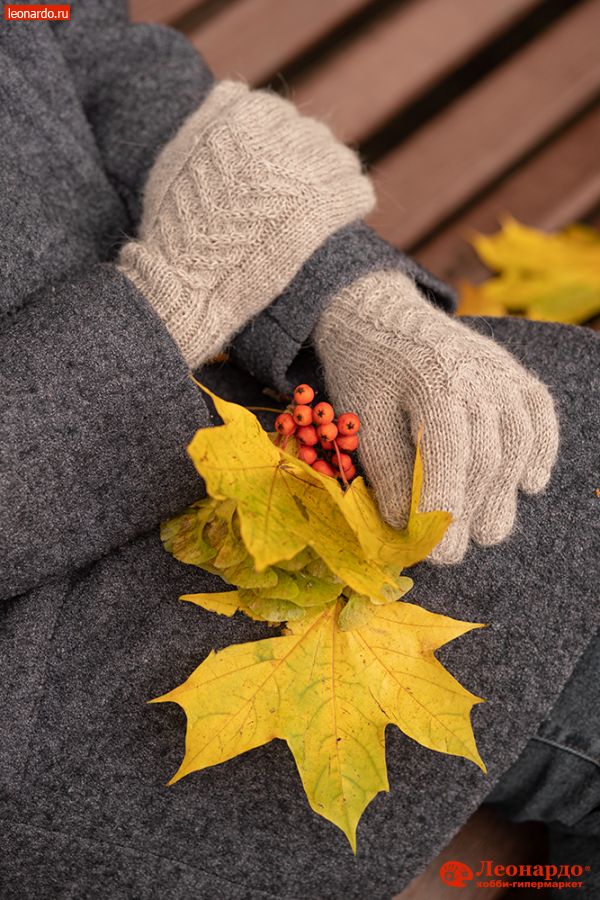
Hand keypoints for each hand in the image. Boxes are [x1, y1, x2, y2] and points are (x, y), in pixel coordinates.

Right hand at [119, 80, 373, 368]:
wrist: (185, 282)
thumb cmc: (173, 232)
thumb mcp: (174, 161)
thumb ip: (207, 124)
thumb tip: (235, 93)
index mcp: (233, 118)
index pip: (275, 112)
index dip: (278, 139)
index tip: (280, 163)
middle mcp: (268, 136)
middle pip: (309, 133)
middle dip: (309, 158)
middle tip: (308, 187)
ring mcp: (296, 170)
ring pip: (339, 158)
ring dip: (337, 176)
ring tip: (332, 198)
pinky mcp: (319, 207)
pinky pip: (357, 190)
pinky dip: (356, 199)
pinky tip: (352, 210)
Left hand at [314, 270, 558, 562]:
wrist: (378, 313)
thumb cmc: (364, 373)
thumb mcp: (362, 420)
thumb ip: (388, 471)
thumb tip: (406, 527)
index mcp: (432, 382)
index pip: (449, 458)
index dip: (445, 510)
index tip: (437, 551)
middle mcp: (476, 374)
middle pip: (486, 457)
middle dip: (472, 511)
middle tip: (457, 552)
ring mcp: (499, 370)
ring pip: (516, 442)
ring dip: (504, 492)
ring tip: (489, 531)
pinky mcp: (511, 371)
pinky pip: (537, 413)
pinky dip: (541, 449)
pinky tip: (530, 484)